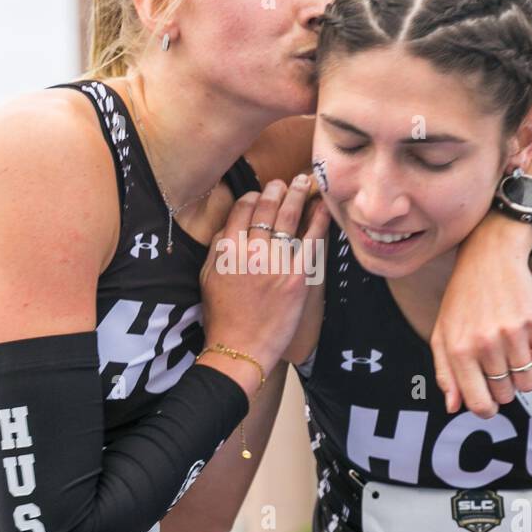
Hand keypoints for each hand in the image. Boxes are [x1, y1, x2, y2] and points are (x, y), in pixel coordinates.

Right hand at [200, 175, 329, 383]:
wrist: (240, 349)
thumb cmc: (222, 318)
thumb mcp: (208, 278)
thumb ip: (218, 249)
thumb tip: (230, 226)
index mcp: (227, 250)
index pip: (241, 210)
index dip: (252, 197)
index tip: (260, 194)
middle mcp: (251, 252)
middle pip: (266, 209)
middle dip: (276, 190)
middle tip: (284, 182)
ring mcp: (275, 263)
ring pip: (288, 218)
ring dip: (296, 195)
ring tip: (302, 182)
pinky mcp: (296, 277)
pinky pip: (310, 241)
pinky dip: (318, 220)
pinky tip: (323, 206)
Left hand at [431, 217, 531, 416]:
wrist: (489, 256)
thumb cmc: (463, 297)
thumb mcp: (442, 332)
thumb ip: (445, 372)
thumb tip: (452, 406)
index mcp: (458, 350)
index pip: (478, 403)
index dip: (486, 410)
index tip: (490, 404)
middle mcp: (484, 345)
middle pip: (506, 394)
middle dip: (504, 388)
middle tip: (499, 368)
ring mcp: (512, 334)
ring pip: (529, 382)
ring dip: (524, 375)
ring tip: (514, 355)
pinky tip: (530, 345)